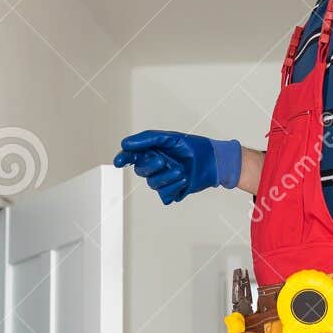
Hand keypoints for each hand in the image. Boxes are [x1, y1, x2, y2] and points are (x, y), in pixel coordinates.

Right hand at [113, 130, 241, 205]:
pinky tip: (184, 179)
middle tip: (163, 161)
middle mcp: (155, 167)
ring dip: (167, 177)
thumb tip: (125, 144)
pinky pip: (165, 194)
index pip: (132, 156)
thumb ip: (147, 139)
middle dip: (150, 166)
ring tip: (182, 170)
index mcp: (152, 152)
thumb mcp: (169, 138)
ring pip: (153, 184)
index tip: (119, 162)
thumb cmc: (193, 147)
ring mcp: (163, 180)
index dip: (123, 159)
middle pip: (140, 171)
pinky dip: (174, 187)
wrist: (214, 161)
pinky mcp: (172, 192)